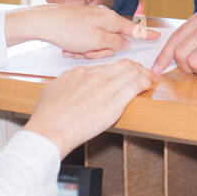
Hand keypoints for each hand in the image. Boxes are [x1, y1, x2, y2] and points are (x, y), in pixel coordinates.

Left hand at [6, 3, 157, 58]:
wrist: (43, 22)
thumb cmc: (68, 30)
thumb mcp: (96, 40)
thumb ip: (115, 42)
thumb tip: (125, 43)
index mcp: (110, 19)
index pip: (134, 28)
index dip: (146, 34)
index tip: (157, 36)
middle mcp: (103, 17)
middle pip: (113, 40)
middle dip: (101, 50)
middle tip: (88, 52)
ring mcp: (90, 20)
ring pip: (98, 43)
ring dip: (88, 51)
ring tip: (74, 49)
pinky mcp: (80, 25)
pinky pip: (86, 41)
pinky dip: (79, 47)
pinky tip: (69, 47)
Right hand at [24, 60, 155, 155]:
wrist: (48, 131)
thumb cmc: (47, 116)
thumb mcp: (53, 89)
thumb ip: (66, 82)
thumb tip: (72, 82)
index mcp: (79, 73)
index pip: (106, 65)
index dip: (119, 69)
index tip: (124, 74)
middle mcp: (93, 78)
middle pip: (122, 64)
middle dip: (136, 67)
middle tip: (142, 73)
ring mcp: (103, 89)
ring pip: (132, 72)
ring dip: (144, 74)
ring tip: (150, 78)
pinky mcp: (112, 104)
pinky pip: (134, 86)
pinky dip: (145, 83)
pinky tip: (149, 85)